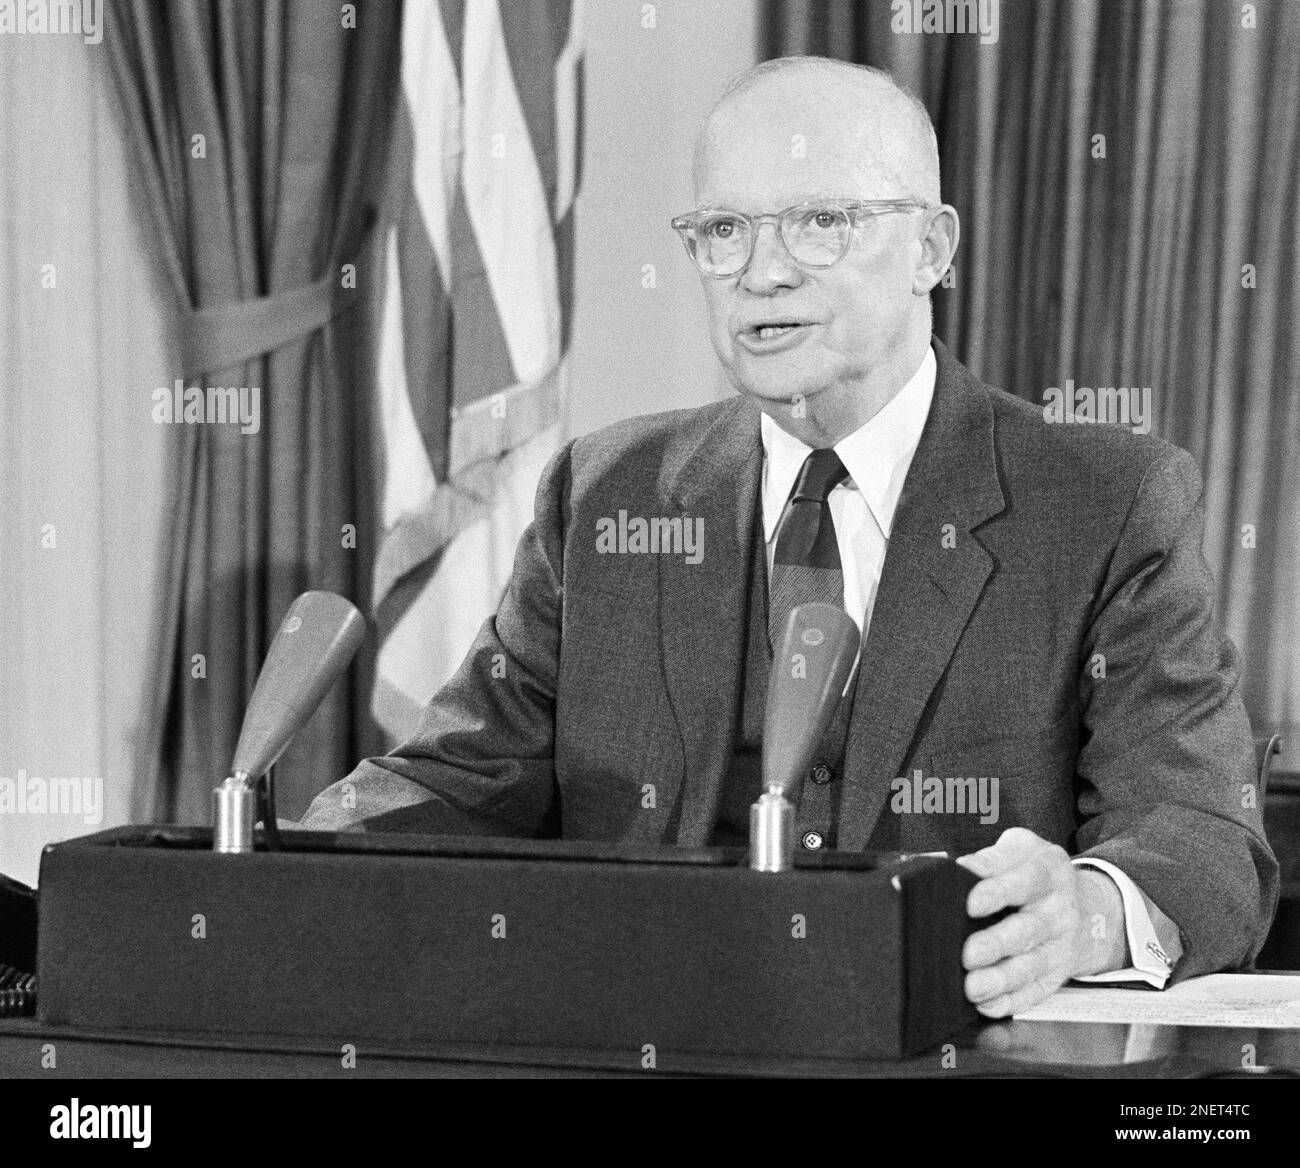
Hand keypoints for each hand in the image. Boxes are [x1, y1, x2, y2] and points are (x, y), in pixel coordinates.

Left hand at [955, 827, 1118, 1017]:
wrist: (1083, 905)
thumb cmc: (1034, 872)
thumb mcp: (1020, 849)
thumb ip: (990, 859)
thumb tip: (953, 870)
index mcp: (1048, 871)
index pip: (1023, 881)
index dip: (996, 892)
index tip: (970, 902)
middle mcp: (1058, 910)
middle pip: (1027, 930)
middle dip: (996, 944)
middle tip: (968, 954)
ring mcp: (1059, 945)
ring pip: (1031, 966)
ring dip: (1000, 979)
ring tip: (972, 987)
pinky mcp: (1056, 974)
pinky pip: (1035, 991)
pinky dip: (1011, 1001)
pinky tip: (987, 1004)